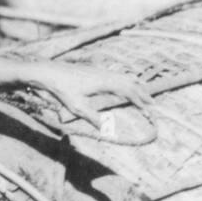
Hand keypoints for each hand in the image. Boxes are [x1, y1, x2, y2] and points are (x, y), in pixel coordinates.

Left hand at [20, 60, 153, 128]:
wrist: (48, 72)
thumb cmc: (62, 89)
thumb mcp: (77, 107)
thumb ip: (93, 118)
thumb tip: (107, 130)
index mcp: (104, 82)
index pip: (128, 91)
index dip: (140, 100)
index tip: (149, 109)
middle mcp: (105, 74)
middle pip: (129, 83)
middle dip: (141, 94)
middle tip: (152, 104)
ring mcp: (99, 71)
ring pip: (123, 77)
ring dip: (134, 86)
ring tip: (144, 93)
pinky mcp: (94, 70)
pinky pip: (115, 75)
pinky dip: (124, 81)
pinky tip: (124, 84)